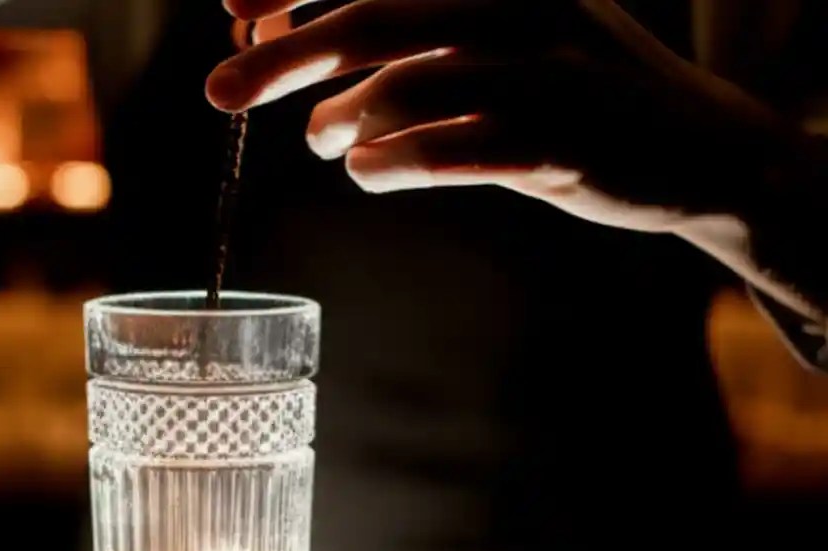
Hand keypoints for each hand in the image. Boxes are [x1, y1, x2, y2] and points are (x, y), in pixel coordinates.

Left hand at [208, 0, 827, 318]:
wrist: (693, 146)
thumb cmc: (565, 82)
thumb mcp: (492, 27)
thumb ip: (395, 24)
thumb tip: (266, 28)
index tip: (233, 12)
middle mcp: (520, 0)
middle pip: (369, 18)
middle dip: (281, 57)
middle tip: (221, 92)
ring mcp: (543, 71)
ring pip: (399, 89)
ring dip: (338, 121)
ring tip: (328, 139)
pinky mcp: (554, 142)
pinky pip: (440, 153)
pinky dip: (385, 165)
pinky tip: (371, 171)